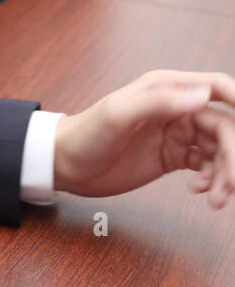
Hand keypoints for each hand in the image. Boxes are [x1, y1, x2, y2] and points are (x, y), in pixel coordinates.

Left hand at [53, 70, 234, 205]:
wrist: (66, 163)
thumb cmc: (87, 133)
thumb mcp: (119, 114)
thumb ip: (160, 102)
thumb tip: (203, 95)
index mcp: (167, 87)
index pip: (217, 87)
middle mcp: (177, 107)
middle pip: (225, 126)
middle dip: (233, 156)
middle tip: (228, 187)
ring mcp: (177, 133)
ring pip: (221, 149)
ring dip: (226, 174)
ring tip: (215, 199)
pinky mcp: (174, 157)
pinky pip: (207, 166)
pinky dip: (213, 180)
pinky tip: (200, 193)